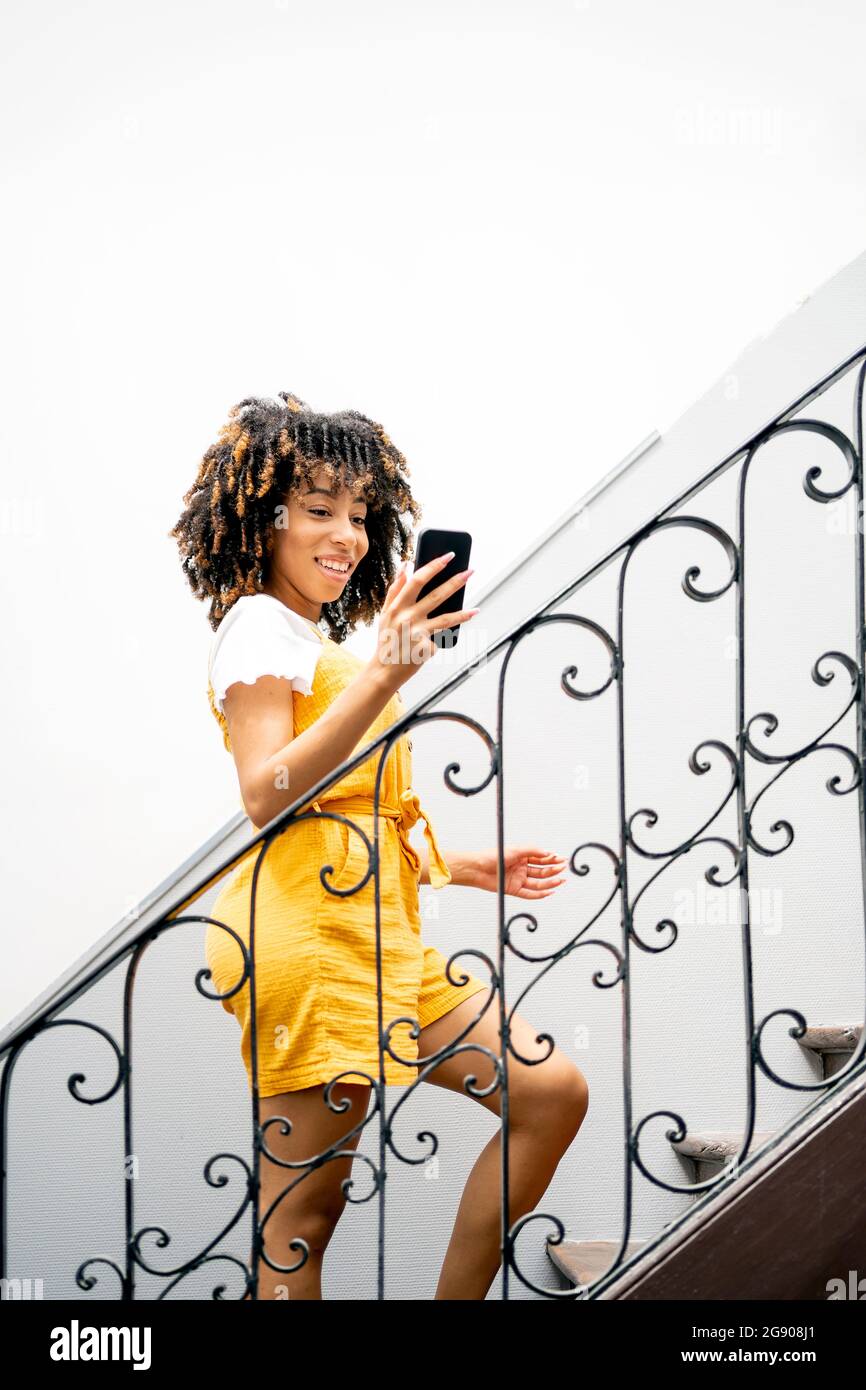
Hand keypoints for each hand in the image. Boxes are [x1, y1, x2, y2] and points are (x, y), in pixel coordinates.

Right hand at [368, 552, 478, 691]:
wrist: (384, 670)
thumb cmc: (386, 640)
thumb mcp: (385, 614)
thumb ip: (395, 590)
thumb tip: (406, 566)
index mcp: (396, 606)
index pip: (417, 579)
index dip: (434, 566)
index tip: (449, 556)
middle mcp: (407, 617)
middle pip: (436, 595)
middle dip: (455, 581)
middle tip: (471, 571)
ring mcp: (417, 633)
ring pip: (446, 619)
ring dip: (463, 613)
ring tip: (475, 610)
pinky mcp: (425, 647)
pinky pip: (440, 640)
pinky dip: (442, 640)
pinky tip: (439, 642)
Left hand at [469, 846, 567, 897]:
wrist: (477, 868)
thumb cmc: (493, 856)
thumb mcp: (515, 850)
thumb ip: (532, 850)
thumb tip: (548, 852)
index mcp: (522, 857)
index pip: (541, 858)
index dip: (551, 859)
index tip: (561, 859)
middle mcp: (522, 869)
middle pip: (542, 871)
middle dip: (553, 870)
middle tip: (564, 868)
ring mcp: (519, 880)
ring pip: (538, 882)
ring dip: (550, 882)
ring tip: (561, 880)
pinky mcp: (514, 890)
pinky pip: (530, 894)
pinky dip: (540, 894)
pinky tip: (550, 892)